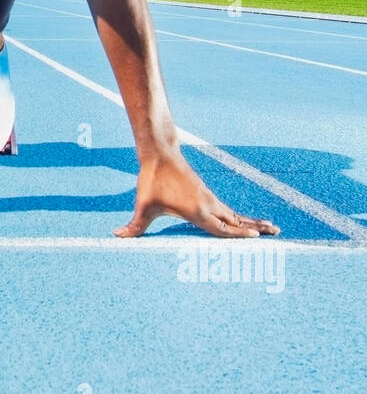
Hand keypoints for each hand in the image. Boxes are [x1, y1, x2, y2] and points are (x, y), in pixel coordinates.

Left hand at [114, 151, 279, 238]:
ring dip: (252, 221)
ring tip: (270, 227)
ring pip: (235, 214)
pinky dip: (240, 216)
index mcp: (197, 211)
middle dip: (256, 228)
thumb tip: (116, 236)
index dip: (238, 235)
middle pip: (237, 220)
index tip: (256, 238)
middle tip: (277, 233)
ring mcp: (209, 198)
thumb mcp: (143, 205)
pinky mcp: (206, 194)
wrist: (160, 154)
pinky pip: (227, 209)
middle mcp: (208, 205)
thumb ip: (134, 225)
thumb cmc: (152, 180)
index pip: (222, 228)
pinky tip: (244, 220)